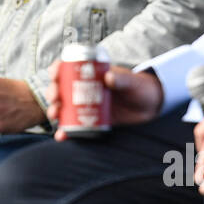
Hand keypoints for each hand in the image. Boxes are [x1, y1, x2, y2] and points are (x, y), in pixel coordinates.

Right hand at [44, 61, 163, 139]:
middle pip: (61, 88)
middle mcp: (85, 89)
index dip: (57, 69)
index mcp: (92, 74)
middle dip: (52, 93)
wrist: (152, 107)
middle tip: (55, 99)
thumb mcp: (132, 82)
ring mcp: (87, 105)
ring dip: (55, 110)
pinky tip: (61, 136)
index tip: (53, 75)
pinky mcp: (92, 121)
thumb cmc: (142, 88)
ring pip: (64, 107)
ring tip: (55, 115)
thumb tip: (109, 78)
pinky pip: (74, 125)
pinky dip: (66, 131)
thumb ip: (122, 80)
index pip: (69, 67)